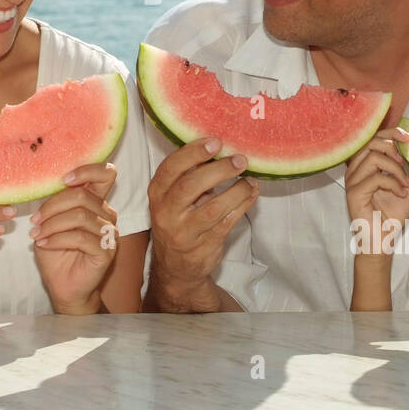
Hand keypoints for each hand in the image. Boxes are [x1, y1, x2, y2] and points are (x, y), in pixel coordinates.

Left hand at [33, 163, 118, 313]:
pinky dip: (56, 239)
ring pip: (79, 216)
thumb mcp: (51, 222)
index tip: (63, 180)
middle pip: (82, 196)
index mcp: (96, 202)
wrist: (63, 286)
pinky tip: (43, 244)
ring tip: (37, 234)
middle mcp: (107, 214)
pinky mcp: (106, 251)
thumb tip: (46, 182)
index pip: (105, 174)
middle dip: (53, 206)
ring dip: (52, 224)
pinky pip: (80, 237)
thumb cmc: (57, 252)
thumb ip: (56, 202)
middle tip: (35, 220)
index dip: (86, 170)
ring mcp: (109, 233)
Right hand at [147, 138, 256, 312]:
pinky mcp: (202, 247)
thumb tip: (219, 147)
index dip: (193, 152)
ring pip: (212, 208)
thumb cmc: (179, 220)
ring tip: (250, 180)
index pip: (171, 167)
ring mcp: (184, 232)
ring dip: (236, 191)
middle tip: (240, 160)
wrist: (176, 267)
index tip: (216, 142)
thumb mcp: (173, 197)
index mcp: (157, 192)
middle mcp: (166, 212)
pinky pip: (226, 223)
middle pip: (190, 186)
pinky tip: (251, 194)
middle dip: (218, 170)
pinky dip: (242, 206)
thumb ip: (189, 175)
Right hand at [344, 126, 408, 250]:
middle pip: (371, 142)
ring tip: (406, 184)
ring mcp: (352, 181)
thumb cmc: (391, 216)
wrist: (382, 240)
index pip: (375, 138)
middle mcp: (355, 170)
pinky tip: (401, 193)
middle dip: (393, 147)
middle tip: (406, 161)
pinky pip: (376, 178)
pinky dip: (393, 184)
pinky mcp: (353, 193)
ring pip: (374, 157)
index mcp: (365, 165)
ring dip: (396, 169)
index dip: (392, 133)